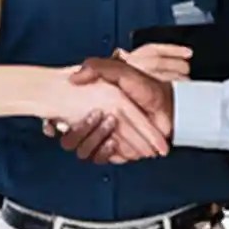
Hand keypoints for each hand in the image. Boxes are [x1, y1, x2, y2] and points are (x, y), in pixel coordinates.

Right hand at [44, 44, 189, 161]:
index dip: (61, 120)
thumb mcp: (121, 71)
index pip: (62, 119)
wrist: (167, 106)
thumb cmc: (146, 88)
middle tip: (99, 114)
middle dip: (82, 130)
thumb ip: (97, 68)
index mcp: (89, 105)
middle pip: (70, 140)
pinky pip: (101, 159)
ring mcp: (103, 140)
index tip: (72, 111)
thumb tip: (73, 78)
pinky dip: (106, 152)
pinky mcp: (114, 153)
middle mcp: (93, 125)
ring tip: (111, 124)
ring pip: (84, 152)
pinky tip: (115, 142)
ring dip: (94, 139)